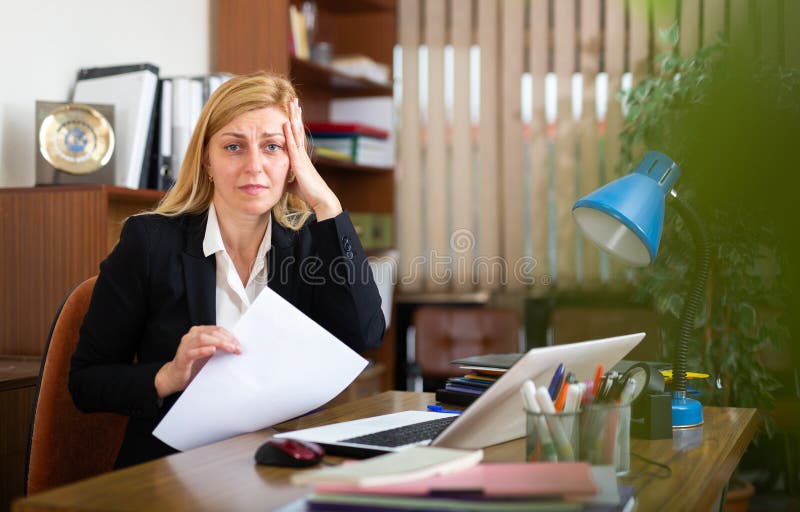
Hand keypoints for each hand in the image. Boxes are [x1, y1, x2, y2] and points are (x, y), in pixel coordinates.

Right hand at [154, 326, 241, 397]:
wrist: (175, 376)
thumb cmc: (192, 363)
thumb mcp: (207, 353)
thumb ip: (217, 346)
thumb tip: (235, 347)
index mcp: (197, 332)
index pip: (217, 330)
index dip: (230, 336)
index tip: (239, 344)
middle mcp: (191, 336)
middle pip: (212, 333)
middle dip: (227, 339)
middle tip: (237, 348)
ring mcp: (185, 346)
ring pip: (203, 339)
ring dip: (219, 343)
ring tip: (230, 348)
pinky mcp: (182, 357)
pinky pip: (193, 352)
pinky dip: (204, 350)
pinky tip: (212, 350)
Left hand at [284, 98, 341, 220]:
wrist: (321, 200)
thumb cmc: (309, 194)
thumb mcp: (293, 184)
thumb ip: (287, 178)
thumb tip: (279, 180)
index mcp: (301, 158)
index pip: (296, 136)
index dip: (295, 123)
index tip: (293, 112)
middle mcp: (302, 154)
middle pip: (298, 130)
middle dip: (295, 115)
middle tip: (293, 100)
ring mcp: (302, 157)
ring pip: (297, 133)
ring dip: (294, 118)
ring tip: (292, 104)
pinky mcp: (299, 163)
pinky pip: (293, 145)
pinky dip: (289, 133)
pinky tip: (287, 122)